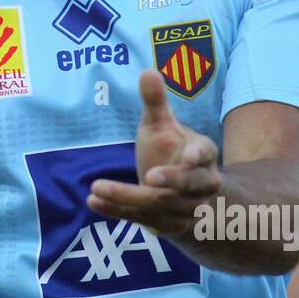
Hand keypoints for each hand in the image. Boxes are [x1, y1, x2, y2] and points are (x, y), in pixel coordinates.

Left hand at [86, 68, 221, 238]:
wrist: (185, 196)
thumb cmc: (173, 151)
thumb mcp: (163, 126)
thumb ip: (156, 102)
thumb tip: (147, 71)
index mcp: (203, 155)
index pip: (206, 155)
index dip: (199, 156)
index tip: (189, 156)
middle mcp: (199, 184)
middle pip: (187, 185)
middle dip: (170, 181)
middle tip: (149, 177)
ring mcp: (185, 209)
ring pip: (159, 205)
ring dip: (127, 198)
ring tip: (96, 188)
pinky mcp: (167, 226)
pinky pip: (142, 219)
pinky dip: (116, 211)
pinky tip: (92, 201)